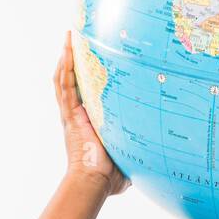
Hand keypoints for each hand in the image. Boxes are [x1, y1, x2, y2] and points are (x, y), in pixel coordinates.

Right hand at [55, 30, 129, 197]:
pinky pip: (65, 85)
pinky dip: (65, 68)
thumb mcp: (126, 157)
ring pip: (65, 79)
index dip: (84, 75)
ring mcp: (71, 113)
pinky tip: (67, 51)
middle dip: (72, 58)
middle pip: (71, 80)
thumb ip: (135, 151)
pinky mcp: (70, 114)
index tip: (90, 59)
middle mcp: (76, 115)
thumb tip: (154, 158)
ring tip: (69, 37)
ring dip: (66, 57)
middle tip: (76, 38)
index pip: (84, 92)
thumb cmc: (108, 176)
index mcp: (87, 122)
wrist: (94, 181)